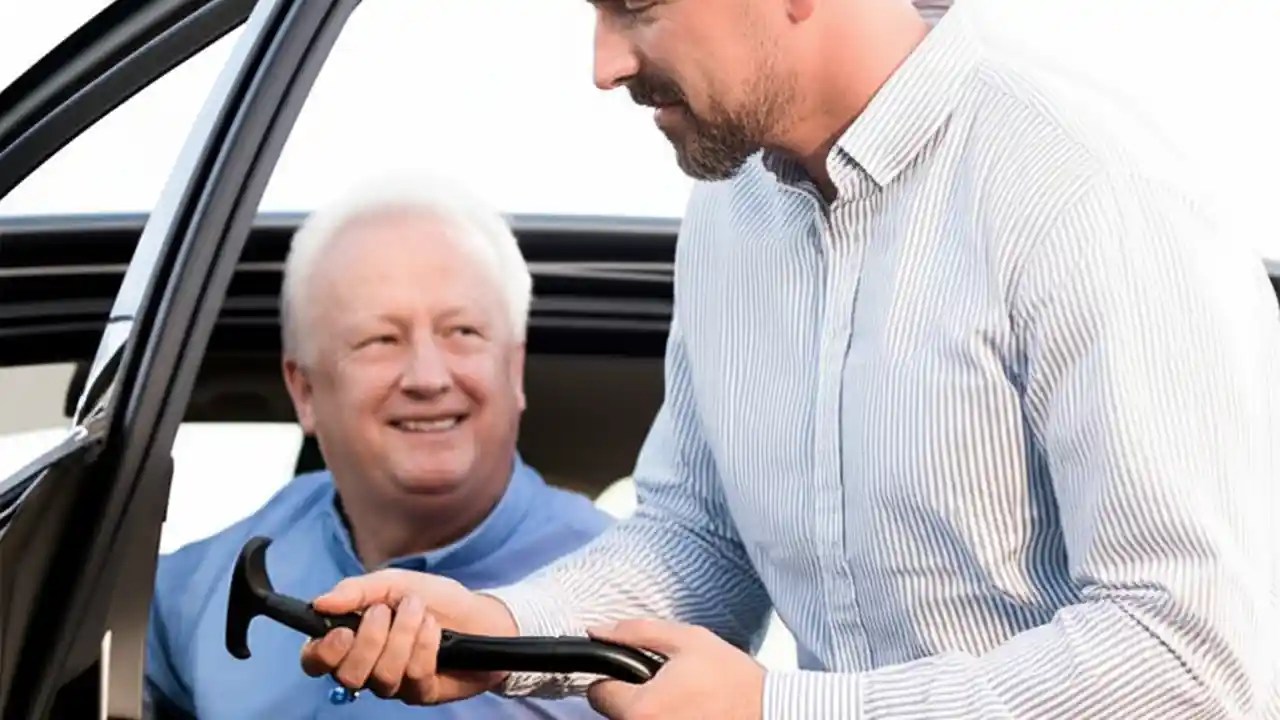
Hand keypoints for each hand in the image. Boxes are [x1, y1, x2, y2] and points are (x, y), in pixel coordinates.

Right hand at [298, 569, 517, 703]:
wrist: (481, 614)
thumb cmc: (433, 599)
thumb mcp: (394, 582)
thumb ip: (356, 590)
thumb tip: (320, 602)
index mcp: (351, 640)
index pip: (315, 660)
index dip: (322, 652)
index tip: (343, 630)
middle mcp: (367, 667)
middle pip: (347, 675)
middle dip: (369, 639)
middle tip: (386, 611)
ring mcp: (394, 684)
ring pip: (383, 676)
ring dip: (403, 635)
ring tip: (419, 612)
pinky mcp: (422, 693)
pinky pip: (414, 676)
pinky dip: (425, 645)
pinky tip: (435, 629)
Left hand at [585, 619, 764, 719]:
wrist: (770, 713)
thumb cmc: (733, 679)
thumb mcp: (687, 640)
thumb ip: (636, 632)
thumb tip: (597, 631)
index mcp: (641, 707)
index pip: (597, 693)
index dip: (613, 677)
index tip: (635, 673)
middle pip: (614, 713)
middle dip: (633, 696)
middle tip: (668, 685)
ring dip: (650, 712)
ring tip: (682, 701)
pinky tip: (689, 714)